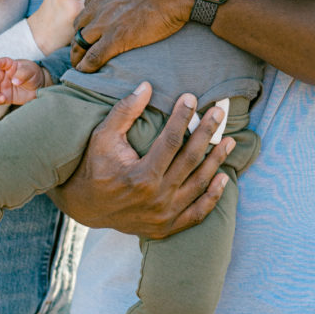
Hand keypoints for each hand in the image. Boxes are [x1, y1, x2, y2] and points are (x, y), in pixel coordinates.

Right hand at [0, 57, 47, 105]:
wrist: (39, 87)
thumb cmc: (33, 74)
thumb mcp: (31, 71)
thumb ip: (23, 74)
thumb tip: (14, 81)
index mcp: (10, 66)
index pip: (3, 63)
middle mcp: (4, 76)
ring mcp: (4, 87)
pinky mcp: (6, 97)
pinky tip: (2, 98)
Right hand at [48, 83, 233, 237]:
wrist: (85, 206)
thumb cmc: (94, 166)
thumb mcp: (103, 136)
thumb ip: (125, 111)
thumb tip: (146, 86)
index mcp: (140, 176)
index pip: (171, 141)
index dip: (183, 117)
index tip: (191, 98)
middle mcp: (156, 198)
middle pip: (190, 160)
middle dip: (207, 133)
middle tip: (219, 113)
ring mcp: (163, 216)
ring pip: (198, 185)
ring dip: (216, 161)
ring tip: (229, 140)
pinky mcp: (166, 227)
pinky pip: (197, 213)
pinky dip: (212, 196)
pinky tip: (223, 177)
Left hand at [70, 0, 201, 72]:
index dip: (89, 9)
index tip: (92, 18)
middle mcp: (97, 1)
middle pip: (80, 21)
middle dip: (79, 32)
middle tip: (82, 42)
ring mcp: (105, 21)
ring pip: (81, 40)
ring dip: (78, 52)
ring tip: (78, 61)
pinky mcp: (117, 39)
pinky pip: (94, 57)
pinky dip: (86, 66)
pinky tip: (85, 72)